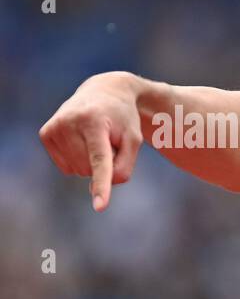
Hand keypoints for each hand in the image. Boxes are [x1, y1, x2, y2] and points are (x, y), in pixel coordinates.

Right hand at [39, 71, 144, 211]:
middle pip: (92, 170)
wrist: (104, 92)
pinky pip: (67, 167)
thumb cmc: (123, 119)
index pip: (100, 161)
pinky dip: (79, 160)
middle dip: (106, 161)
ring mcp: (54, 128)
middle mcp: (69, 123)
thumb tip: (97, 190)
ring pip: (79, 171)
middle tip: (108, 138)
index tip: (100, 206)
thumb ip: (124, 168)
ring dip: (92, 161)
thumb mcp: (134, 141)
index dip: (101, 185)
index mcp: (94, 123)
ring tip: (95, 137)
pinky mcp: (46, 134)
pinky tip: (81, 140)